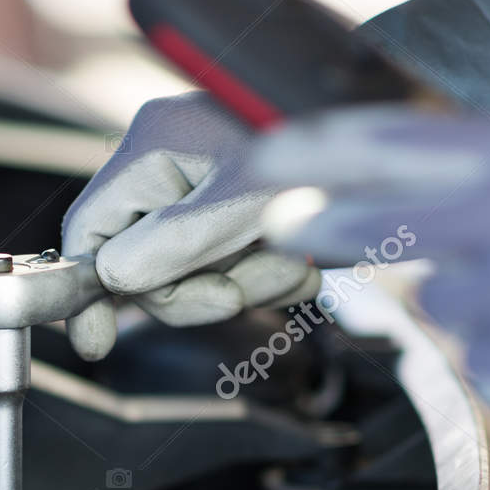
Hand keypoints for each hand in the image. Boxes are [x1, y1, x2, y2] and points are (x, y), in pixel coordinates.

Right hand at [61, 92, 320, 359]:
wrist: (400, 153)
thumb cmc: (325, 159)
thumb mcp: (243, 205)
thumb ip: (172, 245)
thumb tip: (113, 281)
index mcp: (154, 146)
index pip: (91, 228)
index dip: (89, 289)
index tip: (97, 344)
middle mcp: (172, 161)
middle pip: (145, 260)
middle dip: (197, 287)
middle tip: (240, 295)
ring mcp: (208, 185)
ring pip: (196, 269)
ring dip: (246, 283)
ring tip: (293, 266)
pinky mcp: (243, 207)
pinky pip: (233, 262)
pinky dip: (267, 274)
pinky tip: (302, 263)